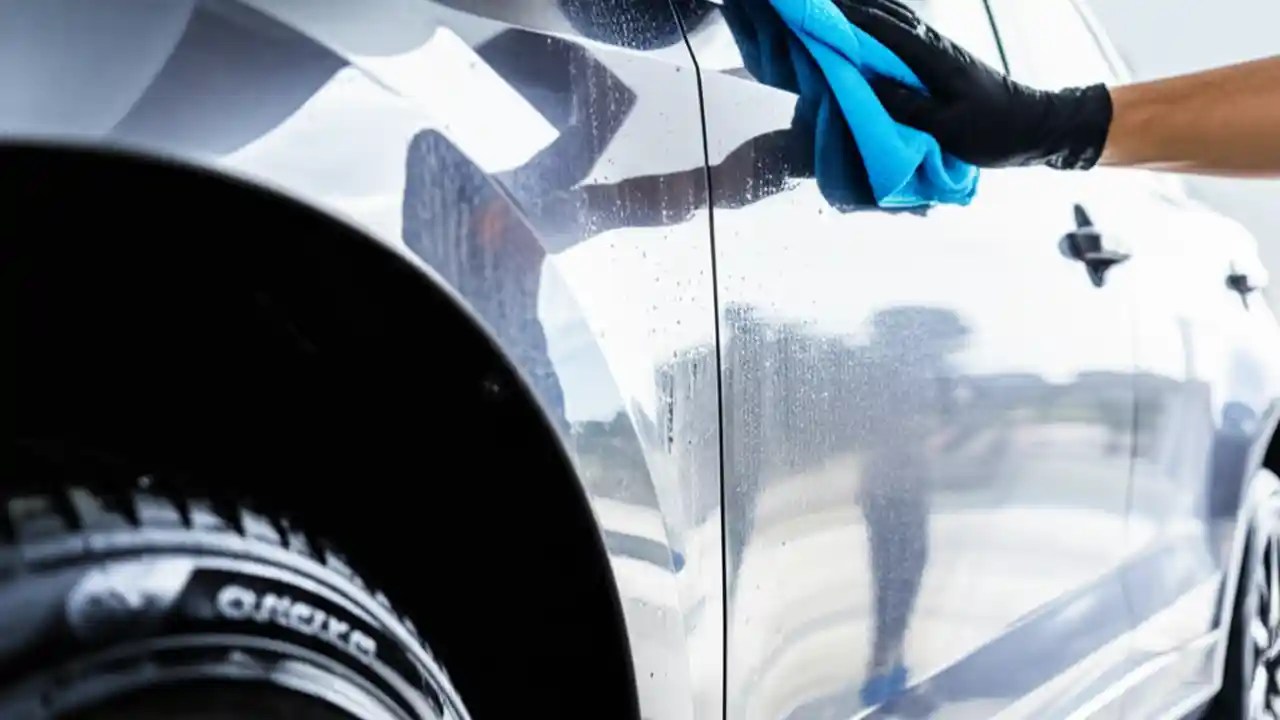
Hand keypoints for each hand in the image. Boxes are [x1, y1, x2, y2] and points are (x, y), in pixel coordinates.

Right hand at [835, 0, 1113, 169]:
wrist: (1034, 125)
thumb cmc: (994, 131)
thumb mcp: (947, 128)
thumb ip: (907, 106)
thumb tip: (867, 84)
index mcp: (932, 58)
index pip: (882, 30)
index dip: (847, 19)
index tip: (815, 14)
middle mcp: (932, 45)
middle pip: (886, 13)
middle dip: (850, 7)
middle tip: (815, 9)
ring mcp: (937, 48)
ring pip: (894, 17)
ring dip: (864, 9)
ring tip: (833, 11)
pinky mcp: (939, 58)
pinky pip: (901, 31)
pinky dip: (878, 22)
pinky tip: (866, 24)